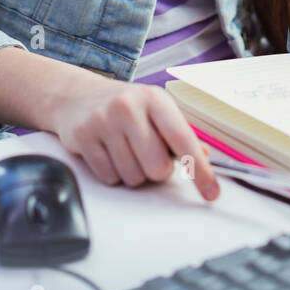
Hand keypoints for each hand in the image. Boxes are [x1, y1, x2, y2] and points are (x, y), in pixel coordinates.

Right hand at [52, 77, 220, 200]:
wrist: (78, 97)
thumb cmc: (125, 107)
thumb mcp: (155, 110)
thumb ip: (179, 133)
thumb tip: (202, 155)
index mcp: (155, 98)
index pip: (183, 139)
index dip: (200, 169)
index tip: (211, 192)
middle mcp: (129, 106)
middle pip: (157, 167)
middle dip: (156, 170)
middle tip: (147, 154)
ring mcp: (104, 120)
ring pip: (133, 177)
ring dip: (132, 172)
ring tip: (124, 150)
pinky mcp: (83, 136)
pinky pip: (109, 178)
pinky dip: (112, 173)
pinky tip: (107, 152)